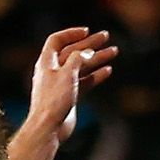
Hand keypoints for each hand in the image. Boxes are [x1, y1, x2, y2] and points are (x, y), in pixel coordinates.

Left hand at [24, 27, 116, 143]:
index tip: (87, 31)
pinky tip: (107, 71)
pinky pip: (84, 81)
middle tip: (106, 36)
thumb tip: (88, 52)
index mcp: (47, 62)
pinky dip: (95, 75)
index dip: (71, 33)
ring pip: (81, 66)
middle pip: (73, 52)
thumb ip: (77, 59)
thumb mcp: (67, 73)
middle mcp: (53, 71)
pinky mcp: (70, 96)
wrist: (49, 128)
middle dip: (90, 44)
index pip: (57, 40)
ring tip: (113, 52)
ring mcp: (62, 84)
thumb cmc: (53, 100)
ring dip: (97, 58)